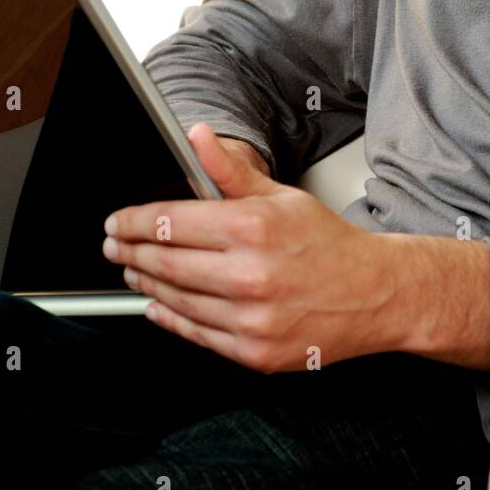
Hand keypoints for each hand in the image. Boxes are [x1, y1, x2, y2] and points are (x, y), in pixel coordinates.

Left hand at [101, 121, 398, 372]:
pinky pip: (196, 334)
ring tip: (134, 269)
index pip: (170, 222)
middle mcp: (249, 275)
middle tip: (115, 245)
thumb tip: (196, 135)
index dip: (134, 222)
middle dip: (130, 251)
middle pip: (165, 261)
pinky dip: (169, 317)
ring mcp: (251, 319)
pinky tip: (158, 304)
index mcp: (252, 227)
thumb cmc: (328, 244)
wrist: (375, 293)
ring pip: (175, 299)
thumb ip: (230, 170)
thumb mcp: (280, 195)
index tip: (117, 222)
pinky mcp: (254, 353)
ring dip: (145, 282)